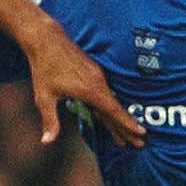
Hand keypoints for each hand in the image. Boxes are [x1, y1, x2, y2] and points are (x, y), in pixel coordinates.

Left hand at [22, 32, 144, 147]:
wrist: (47, 40)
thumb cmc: (44, 68)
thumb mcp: (44, 97)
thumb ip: (50, 121)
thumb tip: (47, 142)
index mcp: (90, 89)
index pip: (114, 110)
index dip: (127, 123)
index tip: (141, 133)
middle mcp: (99, 82)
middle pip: (116, 109)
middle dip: (128, 128)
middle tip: (140, 144)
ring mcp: (98, 76)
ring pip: (112, 101)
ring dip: (119, 119)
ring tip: (128, 136)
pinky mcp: (95, 71)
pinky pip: (107, 93)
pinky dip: (111, 107)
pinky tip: (112, 116)